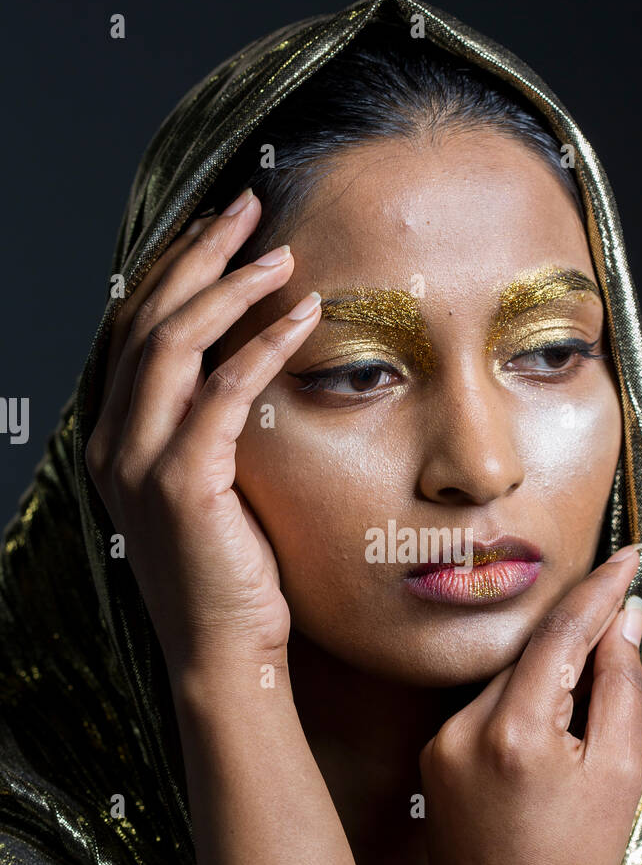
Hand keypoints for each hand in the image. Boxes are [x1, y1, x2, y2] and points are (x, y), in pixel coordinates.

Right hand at [85, 189, 321, 679]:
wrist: (225, 657)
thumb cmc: (231, 578)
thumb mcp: (212, 491)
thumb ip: (211, 432)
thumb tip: (252, 371)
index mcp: (115, 441)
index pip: (133, 330)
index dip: (173, 271)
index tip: (221, 230)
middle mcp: (114, 444)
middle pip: (146, 318)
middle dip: (197, 254)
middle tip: (247, 207)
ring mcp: (141, 463)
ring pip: (175, 342)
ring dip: (230, 286)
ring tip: (280, 252)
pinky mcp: (184, 483)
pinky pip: (224, 391)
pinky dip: (263, 344)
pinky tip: (304, 314)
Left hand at [419, 546, 641, 864]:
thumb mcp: (620, 775)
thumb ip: (621, 687)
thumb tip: (623, 621)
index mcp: (512, 730)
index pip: (560, 632)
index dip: (600, 590)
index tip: (629, 558)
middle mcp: (461, 726)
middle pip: (531, 654)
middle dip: (578, 639)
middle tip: (622, 627)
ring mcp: (438, 743)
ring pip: (507, 683)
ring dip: (548, 681)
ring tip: (583, 735)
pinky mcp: (429, 759)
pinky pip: (484, 712)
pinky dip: (520, 711)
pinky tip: (546, 752)